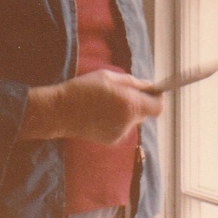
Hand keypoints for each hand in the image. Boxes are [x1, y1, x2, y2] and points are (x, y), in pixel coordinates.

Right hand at [20, 69, 163, 144]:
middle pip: (144, 112)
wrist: (60, 112)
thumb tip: (149, 86)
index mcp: (129, 105)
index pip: (158, 107)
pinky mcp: (111, 140)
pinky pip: (121, 126)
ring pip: (132, 119)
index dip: (157, 98)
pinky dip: (116, 118)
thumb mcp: (108, 77)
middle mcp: (128, 122)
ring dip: (126, 109)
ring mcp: (119, 133)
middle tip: (121, 91)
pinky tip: (99, 112)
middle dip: (138, 101)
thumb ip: (132, 82)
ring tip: (105, 101)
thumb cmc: (83, 89)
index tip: (151, 90)